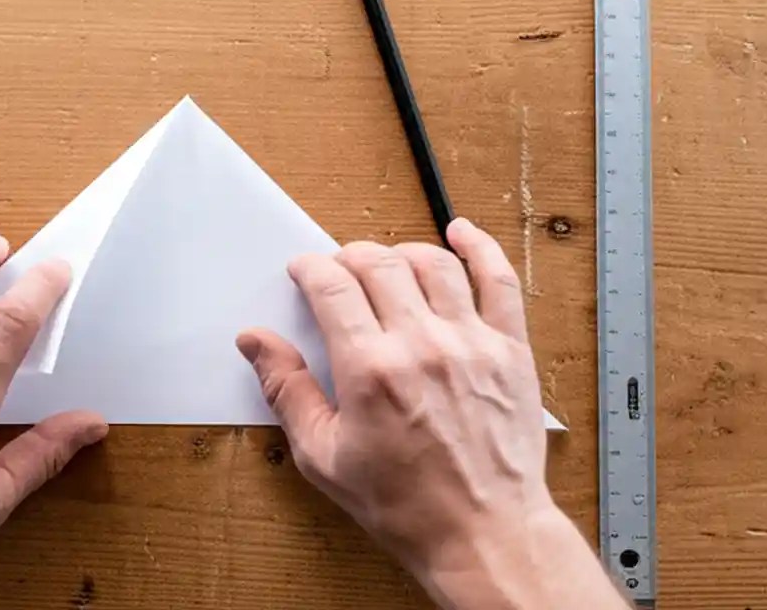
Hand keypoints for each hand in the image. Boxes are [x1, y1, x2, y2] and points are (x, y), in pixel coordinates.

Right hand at [238, 219, 625, 608]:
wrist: (483, 533)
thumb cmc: (404, 504)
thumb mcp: (323, 456)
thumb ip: (287, 391)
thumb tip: (256, 342)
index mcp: (370, 370)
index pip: (331, 287)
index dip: (310, 268)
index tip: (304, 271)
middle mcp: (422, 345)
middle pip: (378, 265)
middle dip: (348, 257)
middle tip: (339, 270)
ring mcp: (471, 342)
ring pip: (432, 264)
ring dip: (400, 252)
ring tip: (386, 263)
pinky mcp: (510, 350)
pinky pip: (498, 280)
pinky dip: (479, 248)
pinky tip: (460, 234)